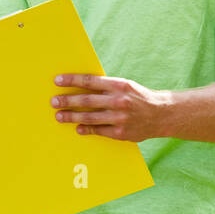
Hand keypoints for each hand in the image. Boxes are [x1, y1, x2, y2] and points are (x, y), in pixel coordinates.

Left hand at [51, 74, 173, 141]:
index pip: (90, 81)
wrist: (161, 114)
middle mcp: (119, 101)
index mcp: (119, 85)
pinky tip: (78, 128)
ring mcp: (120, 118)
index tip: (57, 80)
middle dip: (67, 101)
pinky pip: (99, 131)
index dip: (72, 80)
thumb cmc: (138, 97)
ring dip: (72, 117)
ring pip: (90, 117)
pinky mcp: (121, 133)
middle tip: (54, 101)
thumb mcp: (124, 86)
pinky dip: (87, 129)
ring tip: (59, 116)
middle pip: (87, 101)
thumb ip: (105, 87)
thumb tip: (80, 85)